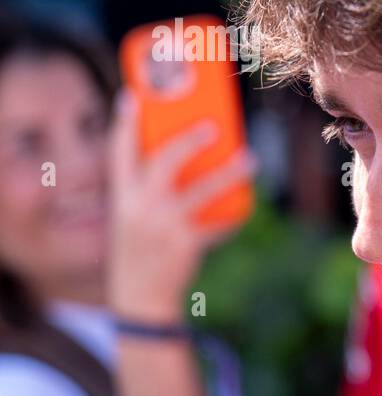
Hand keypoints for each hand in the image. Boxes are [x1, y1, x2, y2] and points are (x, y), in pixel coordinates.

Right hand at [107, 91, 256, 323]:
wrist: (140, 298)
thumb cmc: (142, 250)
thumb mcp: (135, 218)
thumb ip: (151, 192)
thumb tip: (194, 159)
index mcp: (122, 197)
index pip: (119, 154)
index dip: (125, 124)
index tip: (133, 97)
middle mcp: (138, 208)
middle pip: (163, 162)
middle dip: (188, 140)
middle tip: (213, 126)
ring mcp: (161, 226)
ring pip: (201, 191)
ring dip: (228, 173)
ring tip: (250, 159)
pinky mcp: (183, 244)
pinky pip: (216, 224)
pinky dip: (232, 216)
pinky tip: (244, 209)